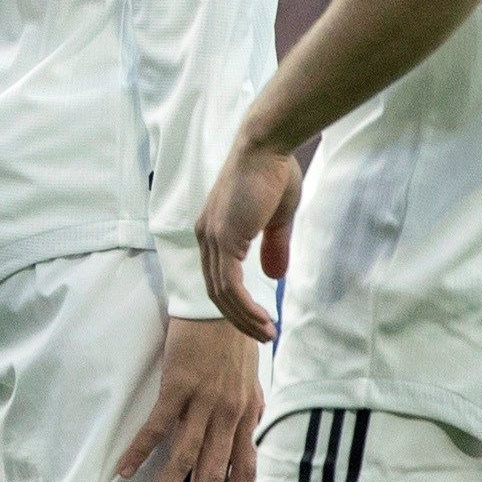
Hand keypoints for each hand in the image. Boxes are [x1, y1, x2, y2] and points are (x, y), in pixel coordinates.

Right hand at [122, 311, 263, 481]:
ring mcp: (203, 401)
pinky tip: (126, 471)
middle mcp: (229, 414)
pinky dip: (140, 451)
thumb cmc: (233, 340)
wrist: (220, 303)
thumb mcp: (251, 381)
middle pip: (213, 474)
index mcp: (249, 415)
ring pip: (184, 459)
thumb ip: (245, 412)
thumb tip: (241, 440)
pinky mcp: (178, 386)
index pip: (245, 470)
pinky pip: (157, 427)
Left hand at [197, 136, 307, 341]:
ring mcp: (211, 238)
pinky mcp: (224, 239)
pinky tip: (263, 318)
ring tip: (268, 333)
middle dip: (239, 318)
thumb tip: (275, 275)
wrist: (268, 146)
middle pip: (216, 292)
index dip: (236, 303)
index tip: (258, 319)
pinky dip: (245, 307)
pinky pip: (230, 285)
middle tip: (264, 336)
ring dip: (245, 318)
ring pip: (222, 294)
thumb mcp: (276, 218)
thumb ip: (273, 246)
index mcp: (213, 232)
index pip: (218, 278)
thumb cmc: (274, 173)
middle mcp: (205, 237)